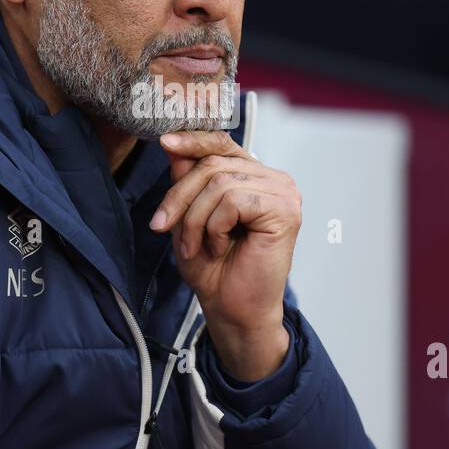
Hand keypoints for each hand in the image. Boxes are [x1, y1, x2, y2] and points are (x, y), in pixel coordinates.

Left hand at [149, 130, 300, 380]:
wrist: (231, 309)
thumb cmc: (213, 267)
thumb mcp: (188, 215)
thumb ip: (186, 178)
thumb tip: (172, 142)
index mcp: (254, 175)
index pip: (221, 143)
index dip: (192, 140)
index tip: (164, 141)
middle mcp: (273, 179)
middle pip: (213, 164)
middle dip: (180, 197)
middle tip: (162, 227)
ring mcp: (283, 193)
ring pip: (219, 183)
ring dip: (195, 219)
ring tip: (197, 245)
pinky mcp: (285, 210)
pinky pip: (233, 200)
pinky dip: (215, 226)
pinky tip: (220, 247)